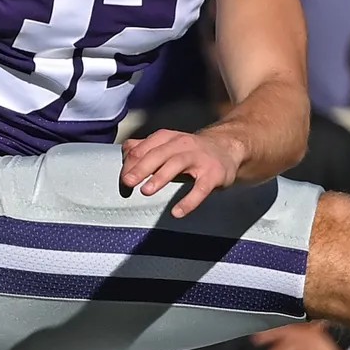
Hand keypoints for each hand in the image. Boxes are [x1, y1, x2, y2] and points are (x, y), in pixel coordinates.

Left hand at [120, 127, 245, 216]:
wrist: (227, 149)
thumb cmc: (191, 151)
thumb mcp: (168, 145)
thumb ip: (145, 149)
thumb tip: (124, 154)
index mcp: (168, 138)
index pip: (145, 147)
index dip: (131, 162)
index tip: (122, 177)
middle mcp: (183, 144)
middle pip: (159, 153)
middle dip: (141, 167)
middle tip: (127, 182)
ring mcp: (200, 159)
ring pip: (177, 164)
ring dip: (161, 177)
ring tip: (146, 191)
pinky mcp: (214, 174)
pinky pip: (201, 188)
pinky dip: (189, 201)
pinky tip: (177, 212)